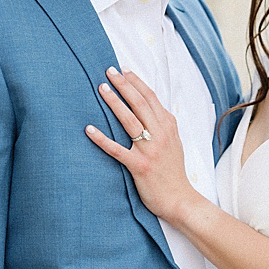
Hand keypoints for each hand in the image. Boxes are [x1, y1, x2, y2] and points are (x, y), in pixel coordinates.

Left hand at [85, 68, 199, 222]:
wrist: (180, 199)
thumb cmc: (174, 172)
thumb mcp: (175, 143)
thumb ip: (164, 125)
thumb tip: (153, 107)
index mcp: (169, 128)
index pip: (152, 98)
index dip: (137, 82)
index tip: (124, 69)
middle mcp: (161, 136)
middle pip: (140, 104)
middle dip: (124, 85)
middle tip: (109, 71)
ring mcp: (150, 151)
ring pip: (130, 121)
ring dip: (114, 102)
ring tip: (101, 88)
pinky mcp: (139, 166)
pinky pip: (117, 150)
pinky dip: (102, 139)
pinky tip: (89, 129)